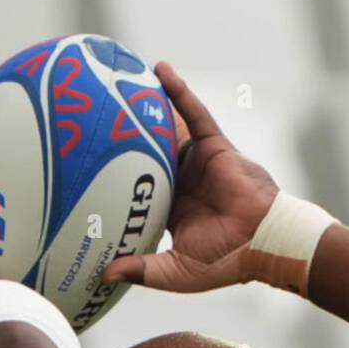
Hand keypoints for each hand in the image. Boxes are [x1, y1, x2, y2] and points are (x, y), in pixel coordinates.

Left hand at [101, 61, 278, 291]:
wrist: (261, 244)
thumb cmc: (223, 262)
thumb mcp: (173, 272)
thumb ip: (141, 270)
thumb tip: (103, 277)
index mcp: (171, 209)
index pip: (139, 188)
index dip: (116, 176)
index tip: (87, 165)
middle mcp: (182, 181)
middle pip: (148, 153)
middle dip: (125, 135)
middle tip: (93, 116)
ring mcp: (197, 161)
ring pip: (168, 129)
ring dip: (148, 107)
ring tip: (120, 82)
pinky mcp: (214, 145)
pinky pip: (194, 112)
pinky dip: (178, 92)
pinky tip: (160, 70)